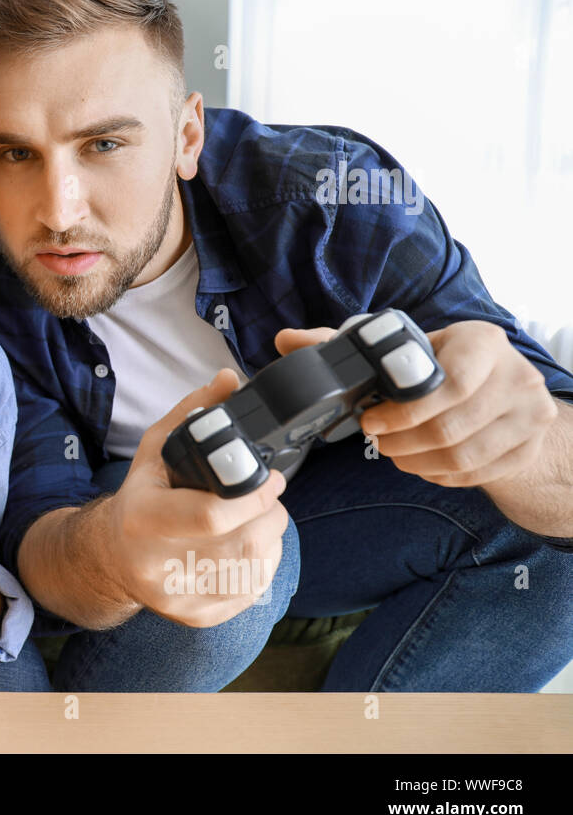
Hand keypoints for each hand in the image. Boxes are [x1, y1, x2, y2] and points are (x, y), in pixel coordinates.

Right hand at [105, 368, 289, 627]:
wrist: (111, 558)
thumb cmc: (140, 499)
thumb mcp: (156, 449)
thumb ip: (194, 413)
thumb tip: (230, 380)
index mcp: (143, 521)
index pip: (214, 515)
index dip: (255, 494)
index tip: (271, 477)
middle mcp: (158, 566)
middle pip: (245, 541)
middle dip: (269, 512)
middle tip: (266, 495)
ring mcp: (180, 598)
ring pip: (256, 566)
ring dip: (270, 536)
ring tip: (253, 518)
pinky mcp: (200, 617)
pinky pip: (254, 590)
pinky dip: (263, 562)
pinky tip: (246, 545)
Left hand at [275, 321, 559, 487]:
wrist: (508, 397)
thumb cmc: (441, 366)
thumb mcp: (401, 348)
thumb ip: (342, 343)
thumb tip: (285, 339)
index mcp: (481, 341)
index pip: (449, 383)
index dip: (403, 411)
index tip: (370, 421)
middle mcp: (516, 375)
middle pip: (451, 426)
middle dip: (402, 442)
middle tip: (377, 442)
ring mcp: (529, 415)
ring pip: (463, 456)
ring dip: (416, 463)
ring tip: (394, 454)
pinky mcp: (527, 448)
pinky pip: (476, 474)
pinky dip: (440, 475)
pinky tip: (422, 465)